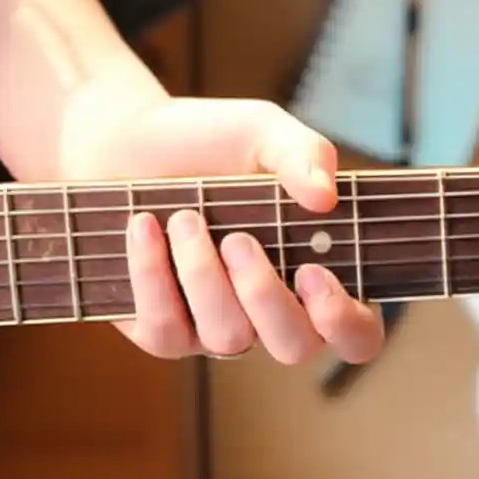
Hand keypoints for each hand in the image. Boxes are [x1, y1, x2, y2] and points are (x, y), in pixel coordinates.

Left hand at [59, 89, 384, 364]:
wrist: (122, 143)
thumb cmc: (207, 140)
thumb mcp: (263, 131)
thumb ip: (304, 153)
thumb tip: (325, 197)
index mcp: (315, 273)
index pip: (356, 332)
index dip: (343, 319)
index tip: (313, 271)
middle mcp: (271, 313)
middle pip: (295, 347)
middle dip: (265, 294)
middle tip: (238, 239)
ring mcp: (216, 329)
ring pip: (228, 339)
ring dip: (204, 274)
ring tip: (184, 217)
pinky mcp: (161, 332)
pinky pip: (166, 331)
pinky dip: (153, 275)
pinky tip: (144, 227)